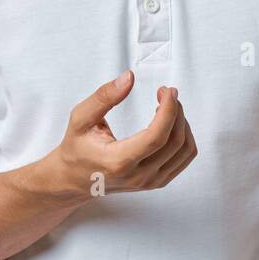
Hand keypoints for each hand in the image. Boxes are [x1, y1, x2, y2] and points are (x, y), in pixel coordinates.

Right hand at [48, 70, 197, 198]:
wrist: (74, 180)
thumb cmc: (76, 147)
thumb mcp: (80, 118)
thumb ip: (104, 97)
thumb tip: (129, 77)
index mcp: (118, 161)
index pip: (156, 137)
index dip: (169, 110)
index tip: (168, 91)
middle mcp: (137, 176)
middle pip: (175, 142)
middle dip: (176, 111)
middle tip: (166, 92)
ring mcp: (149, 182)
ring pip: (184, 150)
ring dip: (182, 123)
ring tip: (168, 106)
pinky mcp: (157, 182)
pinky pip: (184, 158)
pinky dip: (185, 136)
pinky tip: (170, 123)